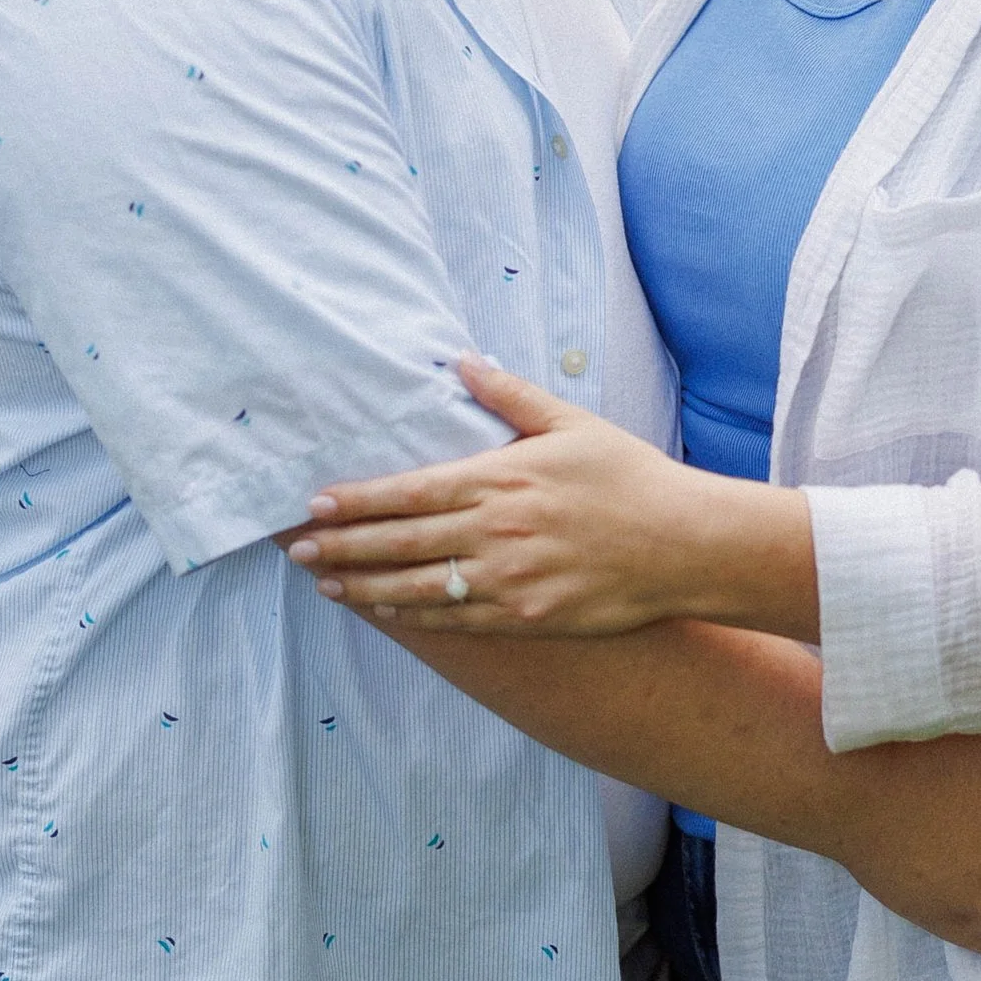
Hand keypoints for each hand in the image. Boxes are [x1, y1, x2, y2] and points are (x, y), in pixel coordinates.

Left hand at [285, 359, 812, 637]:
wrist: (684, 545)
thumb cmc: (630, 478)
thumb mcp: (571, 424)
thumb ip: (509, 396)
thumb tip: (463, 361)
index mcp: (498, 480)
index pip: (406, 492)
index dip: (355, 501)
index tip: (314, 504)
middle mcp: (493, 532)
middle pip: (397, 543)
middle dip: (340, 546)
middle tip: (295, 549)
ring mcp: (507, 581)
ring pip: (415, 587)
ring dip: (363, 586)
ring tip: (326, 582)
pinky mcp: (525, 617)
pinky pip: (454, 619)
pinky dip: (411, 615)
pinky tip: (384, 610)